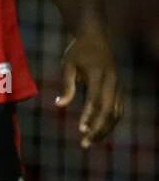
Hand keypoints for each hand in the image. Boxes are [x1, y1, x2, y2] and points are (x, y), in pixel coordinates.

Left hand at [55, 27, 122, 148]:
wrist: (96, 36)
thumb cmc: (78, 51)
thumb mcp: (68, 65)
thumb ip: (66, 85)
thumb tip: (59, 105)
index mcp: (98, 75)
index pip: (95, 100)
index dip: (88, 116)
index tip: (81, 130)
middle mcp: (112, 81)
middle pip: (109, 111)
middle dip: (98, 129)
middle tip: (85, 144)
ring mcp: (119, 85)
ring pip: (116, 113)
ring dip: (105, 129)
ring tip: (91, 141)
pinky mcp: (120, 88)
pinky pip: (118, 109)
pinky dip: (110, 122)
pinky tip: (99, 132)